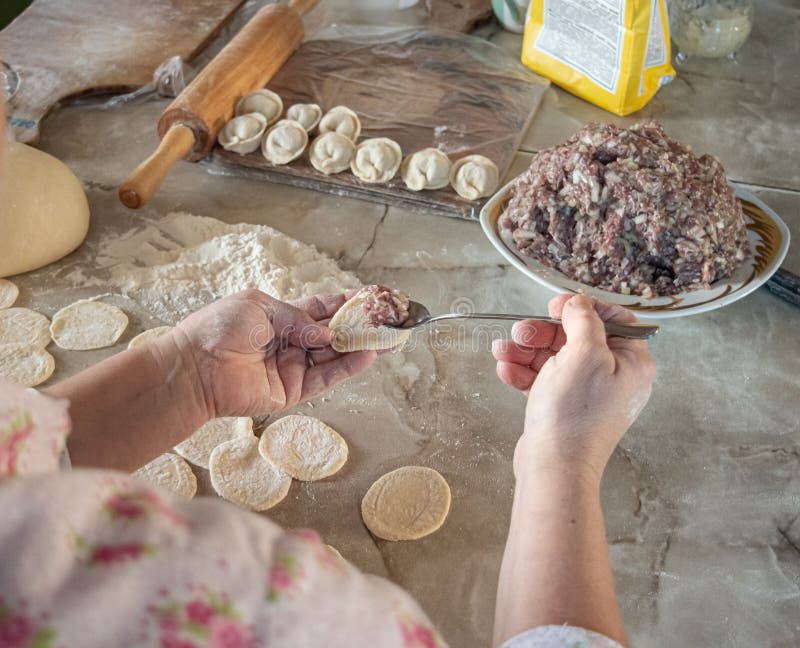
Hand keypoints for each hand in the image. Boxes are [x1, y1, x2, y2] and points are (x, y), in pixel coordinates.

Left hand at [163, 289, 376, 418]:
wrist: (193, 369)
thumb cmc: (217, 329)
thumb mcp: (260, 307)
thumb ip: (298, 318)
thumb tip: (327, 333)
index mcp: (280, 318)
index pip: (321, 309)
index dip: (346, 303)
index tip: (372, 296)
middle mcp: (291, 342)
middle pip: (334, 334)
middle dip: (362, 325)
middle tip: (390, 319)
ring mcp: (293, 368)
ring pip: (336, 356)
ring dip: (362, 346)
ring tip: (389, 337)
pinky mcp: (293, 392)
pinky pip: (326, 378)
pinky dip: (348, 367)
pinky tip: (368, 355)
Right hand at [492, 294, 655, 481]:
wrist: (555, 467)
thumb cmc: (575, 414)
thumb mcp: (584, 354)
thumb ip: (584, 320)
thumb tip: (578, 303)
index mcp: (631, 362)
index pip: (614, 320)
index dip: (583, 308)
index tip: (555, 306)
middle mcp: (614, 377)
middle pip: (576, 337)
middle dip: (543, 332)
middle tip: (520, 331)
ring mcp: (587, 394)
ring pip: (554, 357)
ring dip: (526, 350)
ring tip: (502, 350)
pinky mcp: (564, 407)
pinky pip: (543, 379)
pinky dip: (523, 372)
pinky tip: (505, 370)